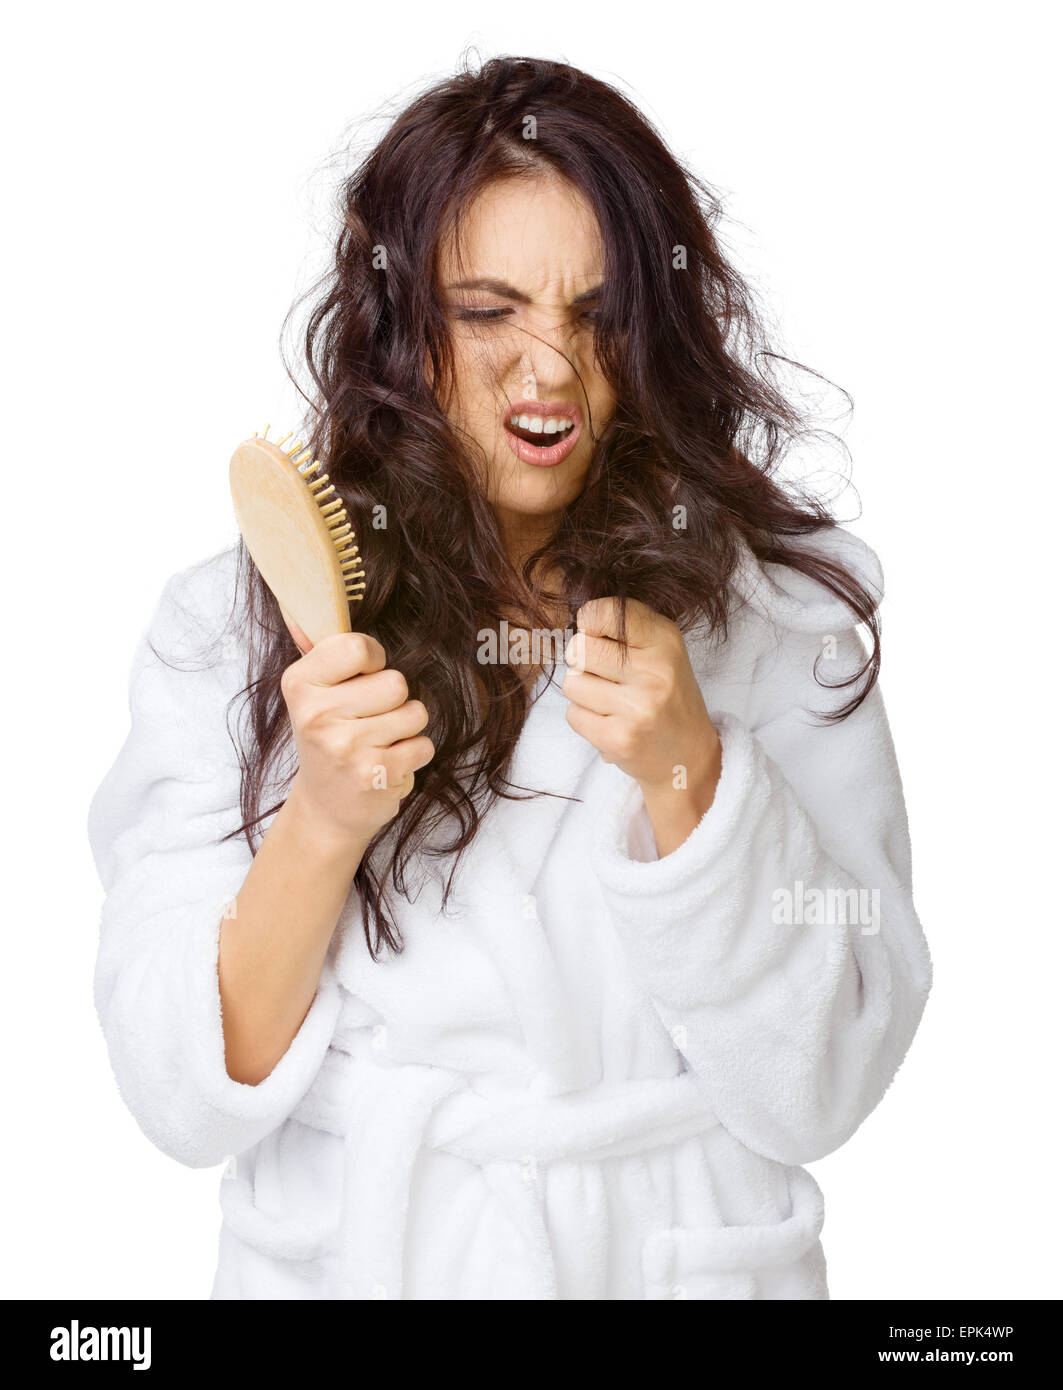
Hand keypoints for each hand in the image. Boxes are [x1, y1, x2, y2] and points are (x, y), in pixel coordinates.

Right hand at [280, 616, 433, 845]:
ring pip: (415, 713)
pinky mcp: (374, 776)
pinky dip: (413, 755)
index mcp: (300, 684)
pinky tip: (387, 763)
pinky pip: (423, 745)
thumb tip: (299, 601)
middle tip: (369, 720)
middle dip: (394, 700)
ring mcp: (345, 748)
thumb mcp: (312, 693)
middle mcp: (317, 715)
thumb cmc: (327, 738)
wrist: (325, 808)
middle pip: (396, 682)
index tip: (360, 678)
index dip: (372, 660)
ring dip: (406, 729)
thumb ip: (316, 647)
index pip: (358, 646)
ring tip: (378, 743)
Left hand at [561, 598, 721, 848]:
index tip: (599, 634)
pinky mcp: (619, 739)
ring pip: (572, 683)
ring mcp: (637, 708)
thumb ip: (626, 628)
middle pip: (579, 649)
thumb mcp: (662, 650)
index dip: (590, 621)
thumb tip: (579, 620)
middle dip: (583, 660)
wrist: (687, 756)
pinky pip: (573, 714)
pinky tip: (610, 721)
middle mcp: (655, 672)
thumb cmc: (666, 695)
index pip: (603, 612)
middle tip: (604, 673)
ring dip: (583, 692)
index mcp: (665, 641)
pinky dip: (585, 717)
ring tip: (610, 700)